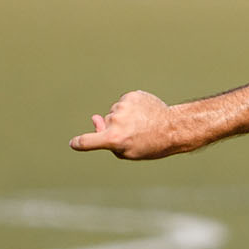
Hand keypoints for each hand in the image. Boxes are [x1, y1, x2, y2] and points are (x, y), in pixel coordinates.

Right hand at [68, 90, 191, 159]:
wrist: (174, 128)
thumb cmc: (151, 145)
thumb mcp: (128, 151)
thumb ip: (107, 141)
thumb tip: (94, 118)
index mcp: (114, 139)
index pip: (87, 141)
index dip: (79, 143)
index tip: (75, 143)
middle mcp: (116, 120)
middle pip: (106, 124)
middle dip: (115, 129)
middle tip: (136, 134)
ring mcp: (123, 106)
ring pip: (116, 113)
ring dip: (125, 118)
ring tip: (143, 124)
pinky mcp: (131, 96)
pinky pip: (125, 104)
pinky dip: (131, 108)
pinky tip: (144, 113)